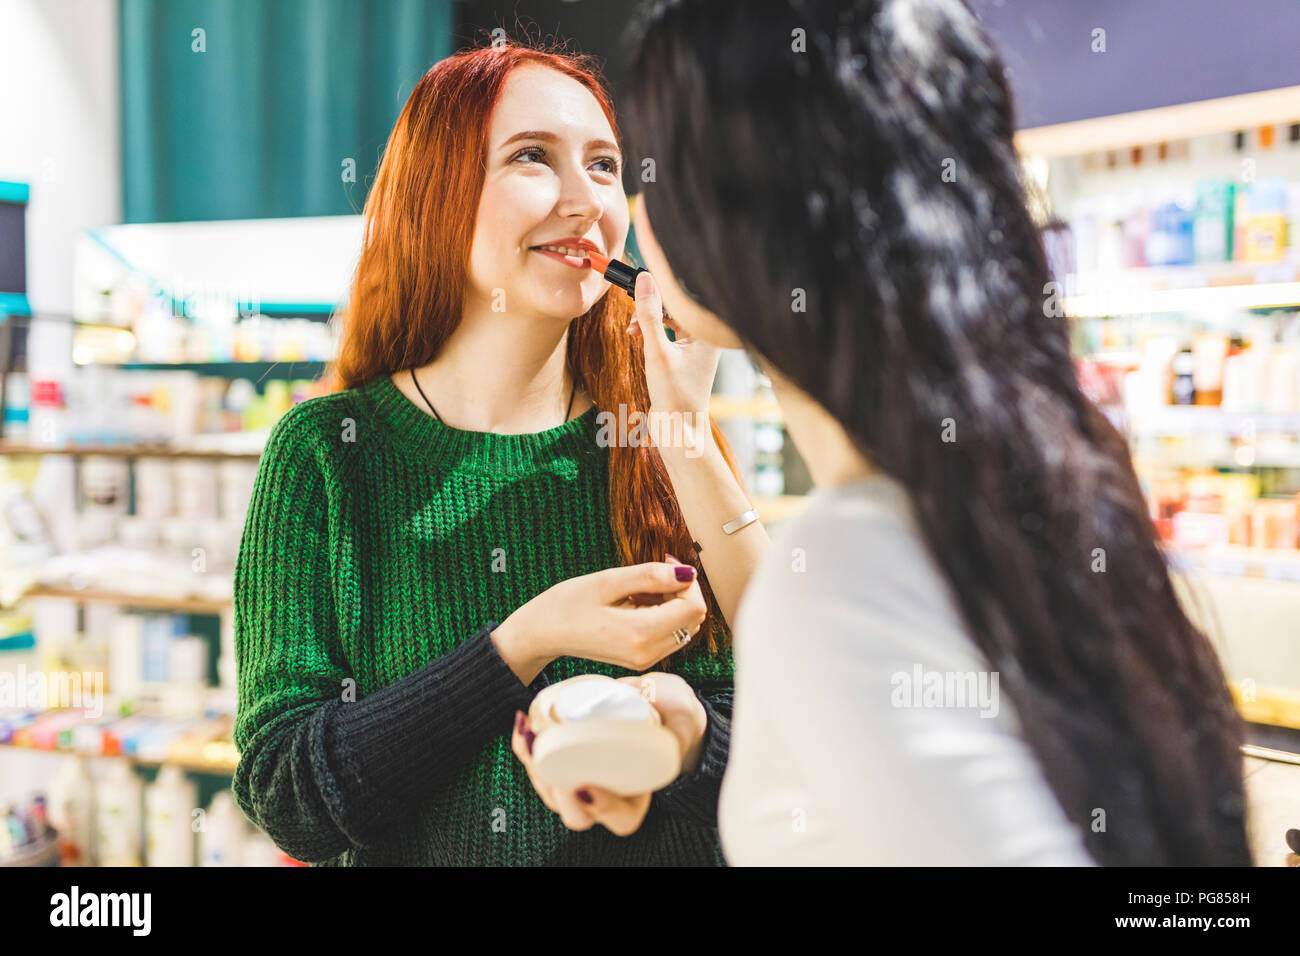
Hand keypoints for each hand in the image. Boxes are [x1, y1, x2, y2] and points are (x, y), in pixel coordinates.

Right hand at [491, 559, 706, 680]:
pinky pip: (670, 634)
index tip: (664, 561)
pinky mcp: (642, 659)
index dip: (686, 580)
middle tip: (652, 571)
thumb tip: (687, 573)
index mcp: (640, 634)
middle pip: (693, 618)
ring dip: (673, 603)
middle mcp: (648, 653)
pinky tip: (637, 603)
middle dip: (681, 590)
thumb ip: (650, 576)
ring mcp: (646, 660)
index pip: (693, 607)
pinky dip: (663, 614)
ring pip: (685, 627)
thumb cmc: (567, 604)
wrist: (542, 634)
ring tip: (639, 588)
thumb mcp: (608, 581)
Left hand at [508, 670, 708, 836]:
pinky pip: (541, 764)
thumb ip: (679, 713)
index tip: (589, 785)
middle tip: (548, 758)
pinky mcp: (567, 760)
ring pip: (551, 790)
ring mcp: (585, 780)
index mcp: (640, 796)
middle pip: (575, 812)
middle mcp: (609, 797)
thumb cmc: (676, 714)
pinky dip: (528, 747)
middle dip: (556, 792)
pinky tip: (523, 724)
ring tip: (530, 733)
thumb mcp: (684, 714)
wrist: (662, 704)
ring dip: (534, 765)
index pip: (621, 819)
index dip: (604, 808)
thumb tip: (650, 702)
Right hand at [629, 271, 721, 425]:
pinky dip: (651, 331)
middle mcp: (707, 336)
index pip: (683, 297)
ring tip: (631, 330)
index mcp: (709, 332)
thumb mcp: (656, 352)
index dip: (659, 287)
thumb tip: (644, 280)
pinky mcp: (686, 355)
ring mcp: (697, 346)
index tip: (636, 282)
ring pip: (670, 318)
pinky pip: (668, 331)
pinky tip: (637, 336)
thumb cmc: (674, 395)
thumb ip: (649, 315)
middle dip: (650, 306)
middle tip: (630, 311)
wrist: (679, 429)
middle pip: (676, 306)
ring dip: (648, 320)